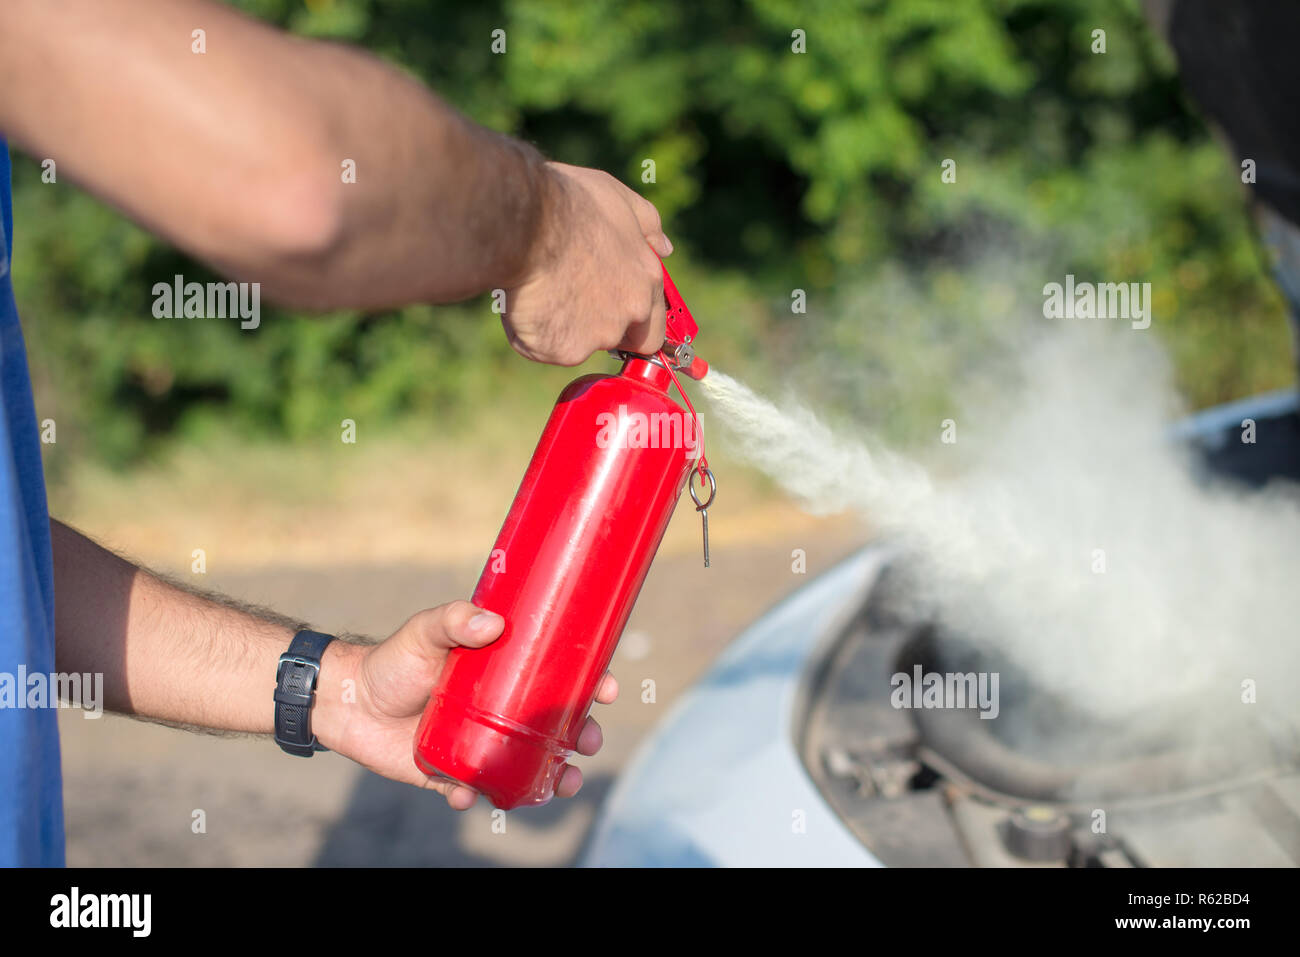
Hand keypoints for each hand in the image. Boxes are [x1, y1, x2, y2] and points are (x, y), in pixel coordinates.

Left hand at [316, 600, 618, 809]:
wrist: (345, 702)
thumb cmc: (392, 660)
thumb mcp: (425, 632)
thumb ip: (454, 620)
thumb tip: (492, 623)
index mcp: (503, 674)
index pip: (556, 678)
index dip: (588, 683)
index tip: (608, 688)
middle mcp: (499, 709)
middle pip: (553, 726)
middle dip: (581, 737)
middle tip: (588, 742)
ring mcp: (479, 743)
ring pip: (528, 764)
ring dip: (551, 777)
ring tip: (562, 784)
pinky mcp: (451, 773)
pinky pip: (476, 790)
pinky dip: (479, 796)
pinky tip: (472, 796)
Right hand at [501, 162, 672, 365]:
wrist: (526, 223)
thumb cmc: (569, 204)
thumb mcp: (619, 199)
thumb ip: (648, 225)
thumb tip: (665, 247)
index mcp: (646, 280)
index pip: (652, 326)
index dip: (632, 325)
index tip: (610, 316)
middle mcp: (629, 313)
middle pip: (614, 339)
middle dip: (595, 329)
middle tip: (566, 302)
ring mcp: (598, 335)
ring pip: (575, 343)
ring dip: (559, 326)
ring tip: (539, 289)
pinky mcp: (564, 349)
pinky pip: (542, 348)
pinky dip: (530, 333)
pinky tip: (523, 302)